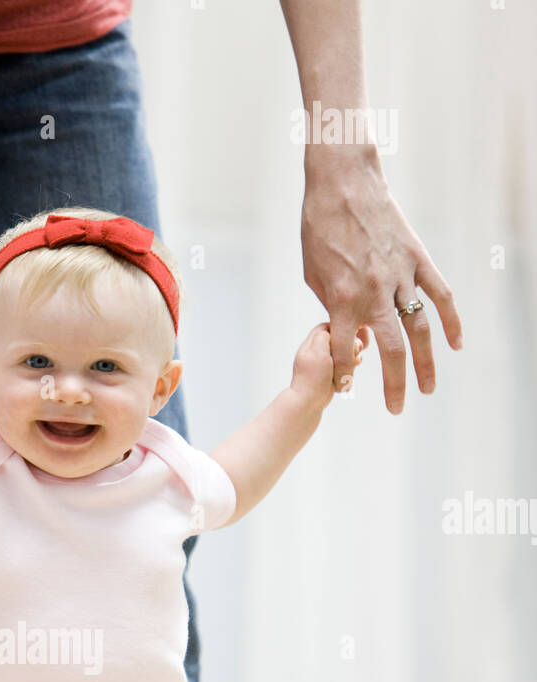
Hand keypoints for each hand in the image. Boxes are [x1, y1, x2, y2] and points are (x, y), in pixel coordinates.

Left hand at [290, 321, 367, 409]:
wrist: (307, 403)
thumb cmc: (312, 378)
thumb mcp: (317, 350)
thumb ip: (324, 335)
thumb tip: (334, 327)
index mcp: (312, 343)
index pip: (329, 326)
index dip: (342, 329)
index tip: (351, 337)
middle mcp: (316, 352)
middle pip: (339, 339)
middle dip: (350, 344)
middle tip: (357, 351)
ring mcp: (323, 364)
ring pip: (343, 353)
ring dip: (352, 356)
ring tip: (356, 362)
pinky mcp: (329, 374)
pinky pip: (344, 366)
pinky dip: (350, 367)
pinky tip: (353, 370)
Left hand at [301, 152, 462, 412]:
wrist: (343, 183)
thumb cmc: (320, 228)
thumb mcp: (314, 274)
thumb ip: (332, 306)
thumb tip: (348, 331)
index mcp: (341, 299)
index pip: (343, 351)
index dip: (344, 375)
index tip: (346, 390)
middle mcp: (373, 293)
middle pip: (389, 350)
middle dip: (393, 384)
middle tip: (396, 409)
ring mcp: (399, 276)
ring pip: (418, 328)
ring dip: (425, 363)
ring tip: (428, 388)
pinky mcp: (416, 259)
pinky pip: (439, 294)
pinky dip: (451, 320)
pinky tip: (456, 344)